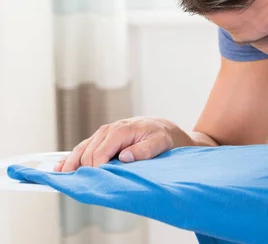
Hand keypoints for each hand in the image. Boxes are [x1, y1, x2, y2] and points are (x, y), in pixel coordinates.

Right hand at [54, 117, 195, 171]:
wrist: (162, 128)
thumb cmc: (161, 136)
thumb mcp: (158, 143)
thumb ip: (143, 150)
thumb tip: (124, 157)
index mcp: (121, 130)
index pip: (101, 152)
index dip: (96, 168)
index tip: (95, 181)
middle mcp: (108, 130)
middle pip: (89, 152)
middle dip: (84, 168)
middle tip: (81, 184)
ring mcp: (103, 134)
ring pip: (82, 149)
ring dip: (71, 162)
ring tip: (61, 176)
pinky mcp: (101, 138)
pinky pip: (83, 147)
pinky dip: (72, 157)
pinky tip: (60, 166)